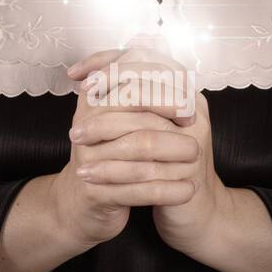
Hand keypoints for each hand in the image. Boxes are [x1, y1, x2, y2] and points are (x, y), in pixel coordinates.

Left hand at [66, 36, 271, 271]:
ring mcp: (194, 143)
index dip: (109, 63)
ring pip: (142, 130)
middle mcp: (195, 113)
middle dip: (105, 96)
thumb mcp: (150, 123)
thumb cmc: (168, 163)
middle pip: (145, 89)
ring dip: (102, 133)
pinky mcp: (186, 176)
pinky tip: (87, 172)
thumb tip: (91, 74)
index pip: (148, 61)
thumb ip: (131, 97)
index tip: (78, 75)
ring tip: (75, 138)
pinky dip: (111, 170)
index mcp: (187, 93)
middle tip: (78, 102)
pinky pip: (144, 168)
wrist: (196, 210)